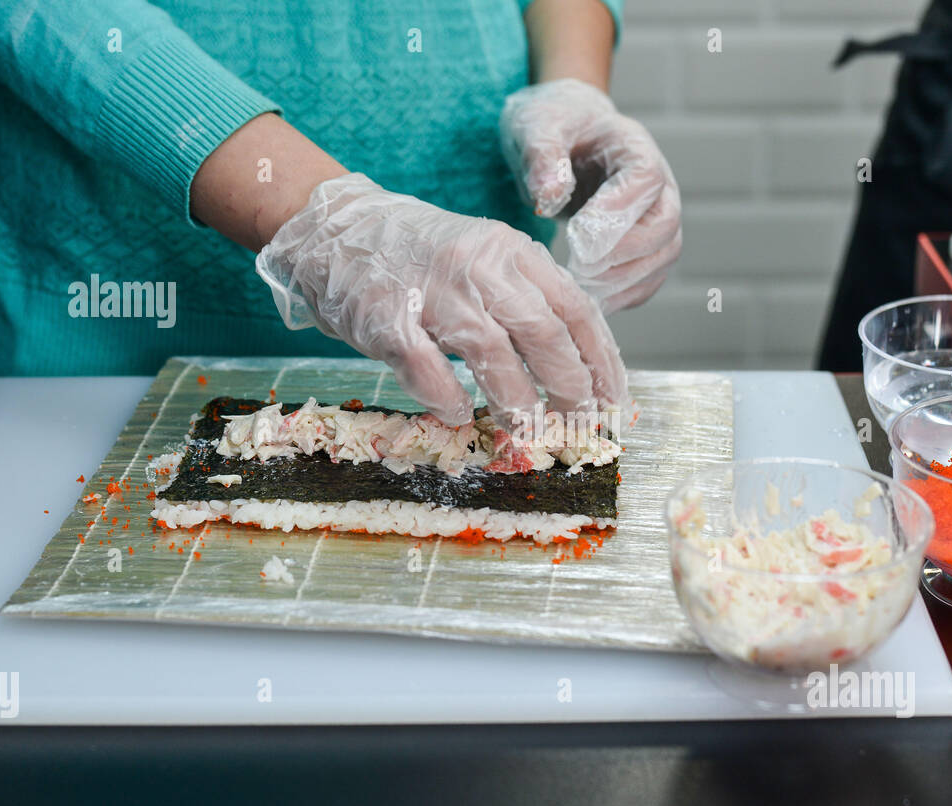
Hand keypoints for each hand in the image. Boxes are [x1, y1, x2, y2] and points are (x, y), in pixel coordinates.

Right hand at [255, 173, 629, 427]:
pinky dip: (446, 396)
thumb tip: (577, 366)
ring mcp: (432, 290)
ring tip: (528, 430)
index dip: (600, 358)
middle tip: (578, 421)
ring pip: (490, 349)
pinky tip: (458, 415)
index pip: (573, 307)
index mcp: (511, 250)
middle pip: (541, 330)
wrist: (337, 228)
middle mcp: (477, 265)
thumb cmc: (421, 257)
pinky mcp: (386, 316)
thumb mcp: (486, 259)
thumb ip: (527, 299)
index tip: (613, 398)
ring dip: (516, 400)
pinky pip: (425, 365)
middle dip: (568, 384)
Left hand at [501, 78, 681, 313]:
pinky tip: (589, 302)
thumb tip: (549, 195)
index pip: (647, 181)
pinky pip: (647, 280)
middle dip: (623, 255)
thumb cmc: (553, 126)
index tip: (578, 235)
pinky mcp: (645, 248)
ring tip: (581, 291)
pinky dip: (622, 295)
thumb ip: (542, 155)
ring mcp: (656, 219)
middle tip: (578, 269)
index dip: (618, 212)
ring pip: (662, 258)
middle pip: (665, 226)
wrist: (562, 136)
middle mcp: (658, 186)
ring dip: (624, 282)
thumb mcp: (537, 126)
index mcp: (635, 148)